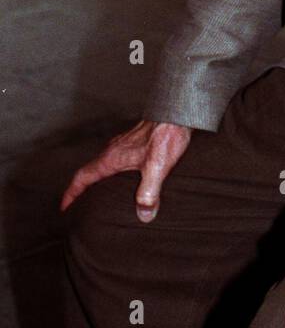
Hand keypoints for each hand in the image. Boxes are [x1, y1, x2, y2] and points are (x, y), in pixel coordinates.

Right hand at [59, 119, 191, 221]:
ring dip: (96, 179)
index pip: (83, 177)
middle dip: (81, 189)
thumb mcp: (157, 166)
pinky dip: (112, 172)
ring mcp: (123, 144)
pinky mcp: (135, 142)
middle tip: (77, 205)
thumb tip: (143, 215)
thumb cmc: (166, 134)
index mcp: (112, 157)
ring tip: (98, 195)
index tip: (65, 208)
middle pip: (89, 171)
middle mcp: (113, 150)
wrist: (177, 112)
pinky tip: (124, 178)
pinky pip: (115, 160)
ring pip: (102, 164)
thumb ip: (149, 191)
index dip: (72, 193)